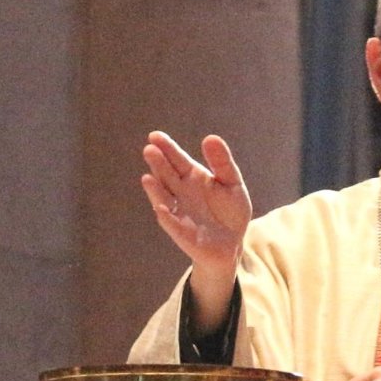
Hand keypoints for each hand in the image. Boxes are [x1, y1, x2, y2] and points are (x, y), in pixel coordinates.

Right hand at [141, 133, 252, 325]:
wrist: (232, 244)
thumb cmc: (230, 212)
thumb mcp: (232, 183)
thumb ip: (222, 162)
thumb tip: (210, 137)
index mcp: (192, 177)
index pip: (177, 159)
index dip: (166, 148)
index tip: (155, 136)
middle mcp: (180, 193)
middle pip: (167, 175)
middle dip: (158, 164)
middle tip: (149, 149)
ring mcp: (178, 212)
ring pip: (163, 199)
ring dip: (155, 190)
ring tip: (148, 178)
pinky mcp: (181, 233)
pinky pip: (172, 224)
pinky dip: (166, 217)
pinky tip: (161, 208)